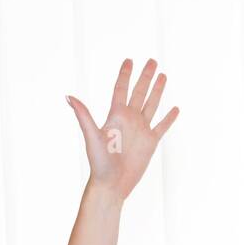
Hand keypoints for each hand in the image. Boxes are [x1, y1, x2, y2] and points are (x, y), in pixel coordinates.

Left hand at [66, 58, 178, 201]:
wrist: (112, 184)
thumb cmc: (99, 163)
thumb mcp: (91, 136)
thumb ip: (83, 115)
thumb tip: (68, 96)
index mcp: (115, 116)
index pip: (120, 89)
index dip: (125, 74)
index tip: (129, 60)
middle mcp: (129, 120)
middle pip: (139, 92)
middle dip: (145, 76)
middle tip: (152, 60)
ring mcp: (141, 130)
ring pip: (152, 105)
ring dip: (157, 90)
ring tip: (163, 75)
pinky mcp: (150, 142)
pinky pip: (162, 126)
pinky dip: (169, 117)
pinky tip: (175, 108)